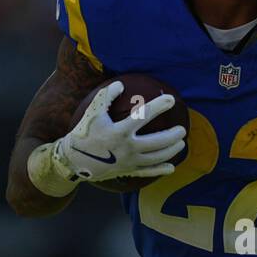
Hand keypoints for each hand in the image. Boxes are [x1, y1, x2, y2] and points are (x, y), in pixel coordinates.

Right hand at [52, 81, 186, 183]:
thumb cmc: (84, 132)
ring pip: (156, 158)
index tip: (172, 100)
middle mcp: (127, 148)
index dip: (159, 106)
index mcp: (120, 131)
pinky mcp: (128, 171)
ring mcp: (129, 162)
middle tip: (182, 129)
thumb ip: (106, 96)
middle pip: (157, 142)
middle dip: (173, 136)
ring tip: (181, 143)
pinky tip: (171, 167)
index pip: (144, 116)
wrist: (73, 159)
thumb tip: (120, 84)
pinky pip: (148, 172)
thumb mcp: (92, 112)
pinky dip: (161, 170)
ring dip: (171, 151)